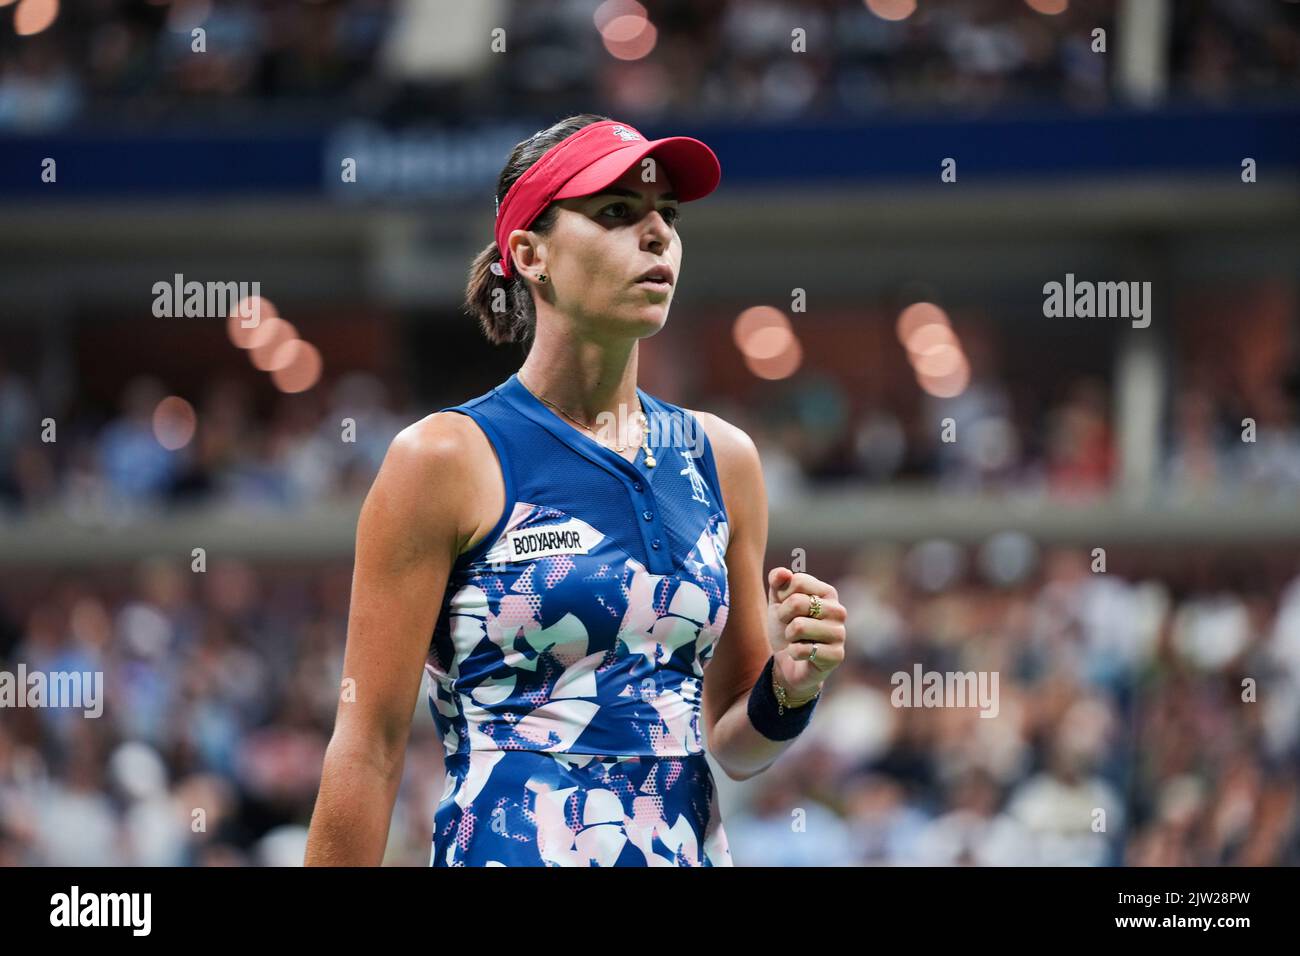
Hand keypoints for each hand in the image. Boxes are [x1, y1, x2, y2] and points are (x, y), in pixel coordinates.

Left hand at [766, 567, 846, 703]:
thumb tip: (782, 573)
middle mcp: (838, 610)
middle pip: (796, 602)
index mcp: (827, 592)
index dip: (782, 597)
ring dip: (789, 637)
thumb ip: (778, 582)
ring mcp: (840, 633)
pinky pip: (801, 649)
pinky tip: (802, 655)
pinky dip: (793, 653)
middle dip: (783, 617)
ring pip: (798, 626)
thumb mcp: (777, 602)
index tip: (786, 608)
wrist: (789, 661)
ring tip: (797, 640)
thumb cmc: (786, 627)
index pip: (796, 581)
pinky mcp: (836, 656)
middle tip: (790, 627)